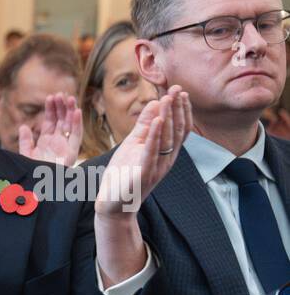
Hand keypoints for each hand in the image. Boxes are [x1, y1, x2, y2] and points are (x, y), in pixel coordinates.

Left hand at [18, 93, 81, 166]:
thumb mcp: (26, 155)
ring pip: (70, 125)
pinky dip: (77, 124)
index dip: (51, 109)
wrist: (37, 188)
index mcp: (46, 141)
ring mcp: (65, 146)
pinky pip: (76, 136)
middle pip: (61, 120)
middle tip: (61, 94)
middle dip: (61, 107)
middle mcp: (57, 142)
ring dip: (71, 111)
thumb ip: (25, 141)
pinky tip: (77, 112)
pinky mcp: (72, 153)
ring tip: (70, 98)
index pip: (50, 121)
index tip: (50, 97)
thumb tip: (23, 126)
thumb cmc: (32, 172)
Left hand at [95, 85, 190, 216]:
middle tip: (179, 89)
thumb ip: (143, 126)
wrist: (113, 204)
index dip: (182, 109)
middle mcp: (166, 160)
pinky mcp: (144, 173)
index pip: (179, 128)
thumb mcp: (133, 145)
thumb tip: (155, 103)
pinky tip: (157, 120)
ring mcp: (156, 167)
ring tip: (169, 98)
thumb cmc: (123, 174)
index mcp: (165, 153)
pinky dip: (155, 135)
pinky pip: (152, 151)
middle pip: (177, 131)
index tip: (181, 91)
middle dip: (178, 109)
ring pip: (166, 139)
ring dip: (168, 117)